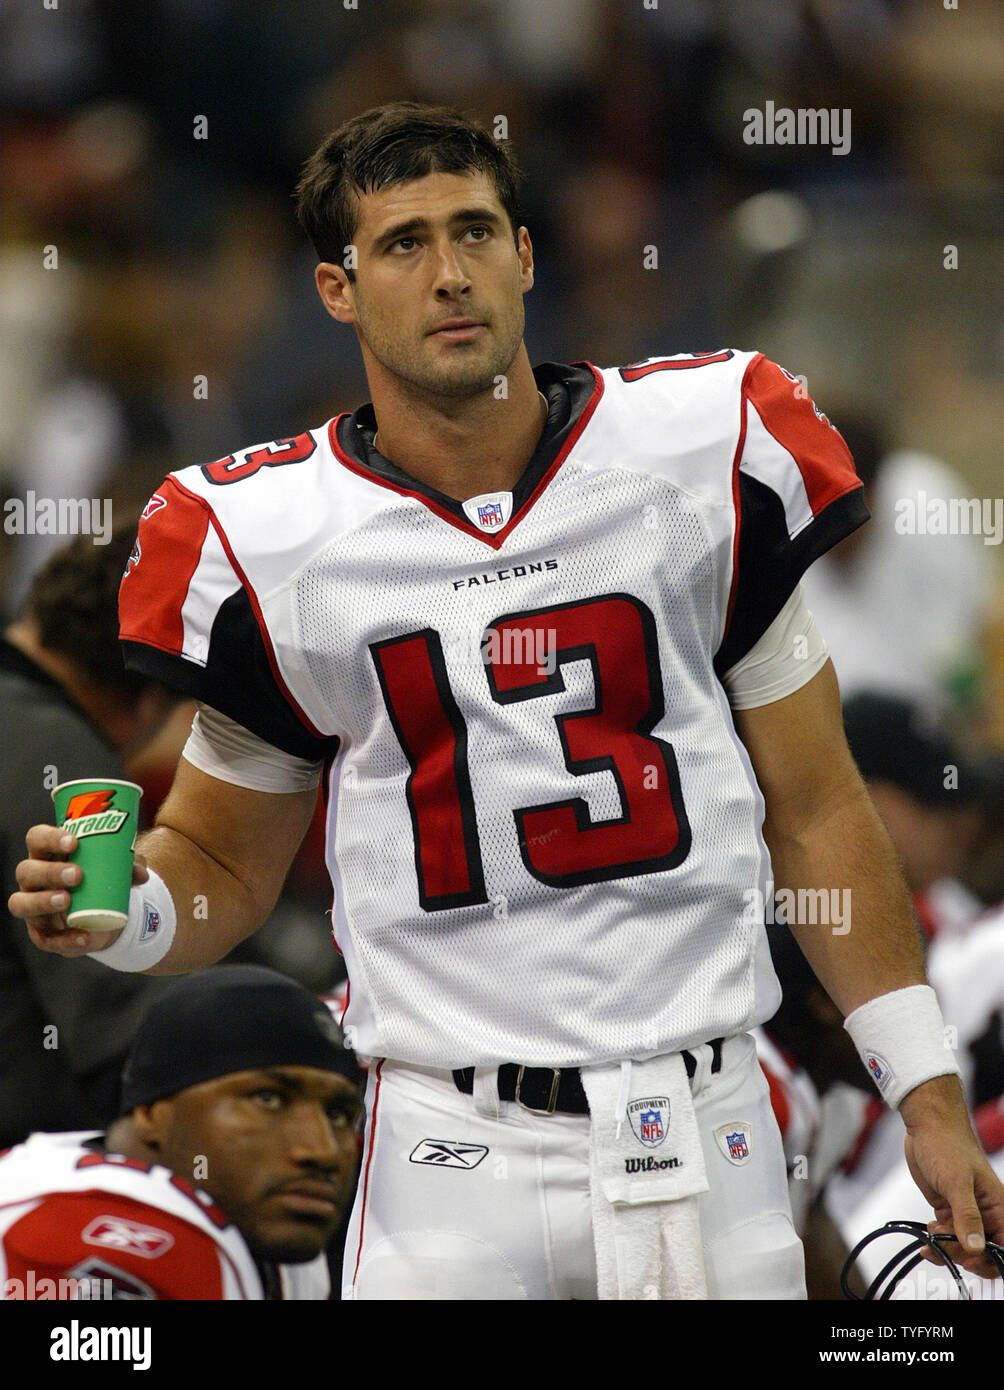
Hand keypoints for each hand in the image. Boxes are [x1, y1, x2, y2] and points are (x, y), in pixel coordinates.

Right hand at [9, 823, 148, 956]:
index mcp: (48, 855)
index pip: (36, 838)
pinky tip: (85, 937)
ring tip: (67, 900)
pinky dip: (66, 939)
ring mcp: (32, 907)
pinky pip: (46, 939)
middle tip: (77, 875)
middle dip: (49, 872)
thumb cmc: (101, 880)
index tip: (74, 842)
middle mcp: (33, 879)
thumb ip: (128, 866)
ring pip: (21, 903)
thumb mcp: (116, 870)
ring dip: (43, 901)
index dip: (49, 838)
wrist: (103, 917)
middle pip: (26, 871)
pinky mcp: (41, 934)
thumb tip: (140, 873)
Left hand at [902, 1074, 1003, 1279]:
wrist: (926, 1125)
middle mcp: (986, 1213)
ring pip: (963, 1246)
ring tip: (931, 1237)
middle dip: (965, 1255)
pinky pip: (948, 1235)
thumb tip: (977, 1249)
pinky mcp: (950, 1209)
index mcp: (998, 1207)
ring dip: (947, 1248)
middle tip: (944, 1244)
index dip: (993, 1260)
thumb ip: (967, 1216)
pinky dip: (938, 1240)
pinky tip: (927, 1235)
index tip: (972, 1262)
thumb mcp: (957, 1182)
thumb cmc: (947, 1146)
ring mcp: (967, 1212)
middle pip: (984, 1252)